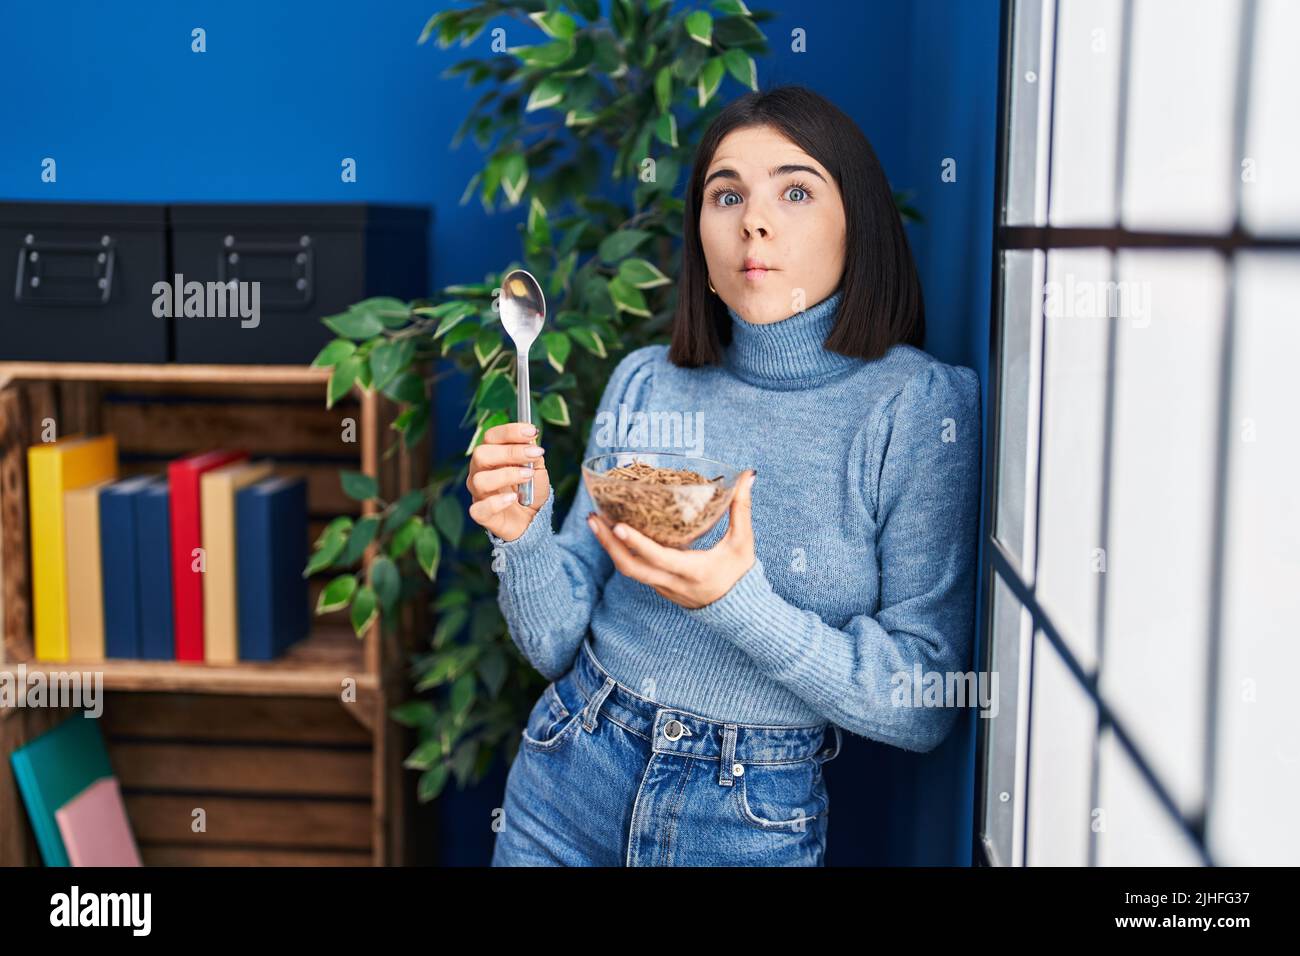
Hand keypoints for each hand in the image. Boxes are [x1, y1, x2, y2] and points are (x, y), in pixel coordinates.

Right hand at [466, 422, 549, 541]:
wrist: (533, 519)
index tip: (533, 431)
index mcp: (491, 455)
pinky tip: (513, 498)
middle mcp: (480, 471)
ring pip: (480, 480)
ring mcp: (479, 493)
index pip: (491, 437)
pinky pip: (479, 509)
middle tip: (534, 454)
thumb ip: (532, 454)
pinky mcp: (482, 515)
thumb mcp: (537, 469)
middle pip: (481, 454)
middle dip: (510, 452)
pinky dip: (496, 503)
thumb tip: (530, 437)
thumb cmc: (531, 490)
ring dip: (507, 475)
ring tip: (527, 476)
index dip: (511, 431)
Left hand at [586, 469, 757, 609]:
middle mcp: (672, 582)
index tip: (617, 525)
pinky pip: (635, 570)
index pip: (659, 558)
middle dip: (608, 543)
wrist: (737, 611)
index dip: (637, 543)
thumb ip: (741, 508)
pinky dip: (620, 552)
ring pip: (629, 570)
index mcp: (693, 570)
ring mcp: (663, 587)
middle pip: (631, 567)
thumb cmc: (740, 574)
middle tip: (593, 518)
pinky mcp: (659, 587)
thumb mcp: (743, 542)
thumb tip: (748, 476)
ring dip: (609, 547)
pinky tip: (612, 533)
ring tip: (596, 522)